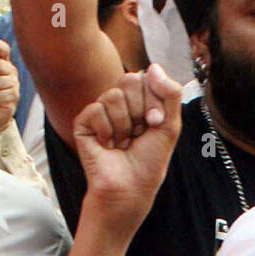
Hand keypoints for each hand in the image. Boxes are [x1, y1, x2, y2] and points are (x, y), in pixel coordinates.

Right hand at [73, 63, 181, 227]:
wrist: (130, 188)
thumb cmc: (149, 161)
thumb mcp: (171, 125)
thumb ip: (171, 93)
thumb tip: (152, 67)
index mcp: (139, 99)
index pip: (146, 77)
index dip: (154, 100)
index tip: (155, 123)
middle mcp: (119, 101)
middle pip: (129, 80)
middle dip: (139, 110)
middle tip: (138, 134)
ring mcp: (100, 111)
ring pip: (112, 96)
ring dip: (123, 126)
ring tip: (122, 143)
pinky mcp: (83, 123)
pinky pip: (96, 110)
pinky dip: (106, 131)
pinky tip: (107, 146)